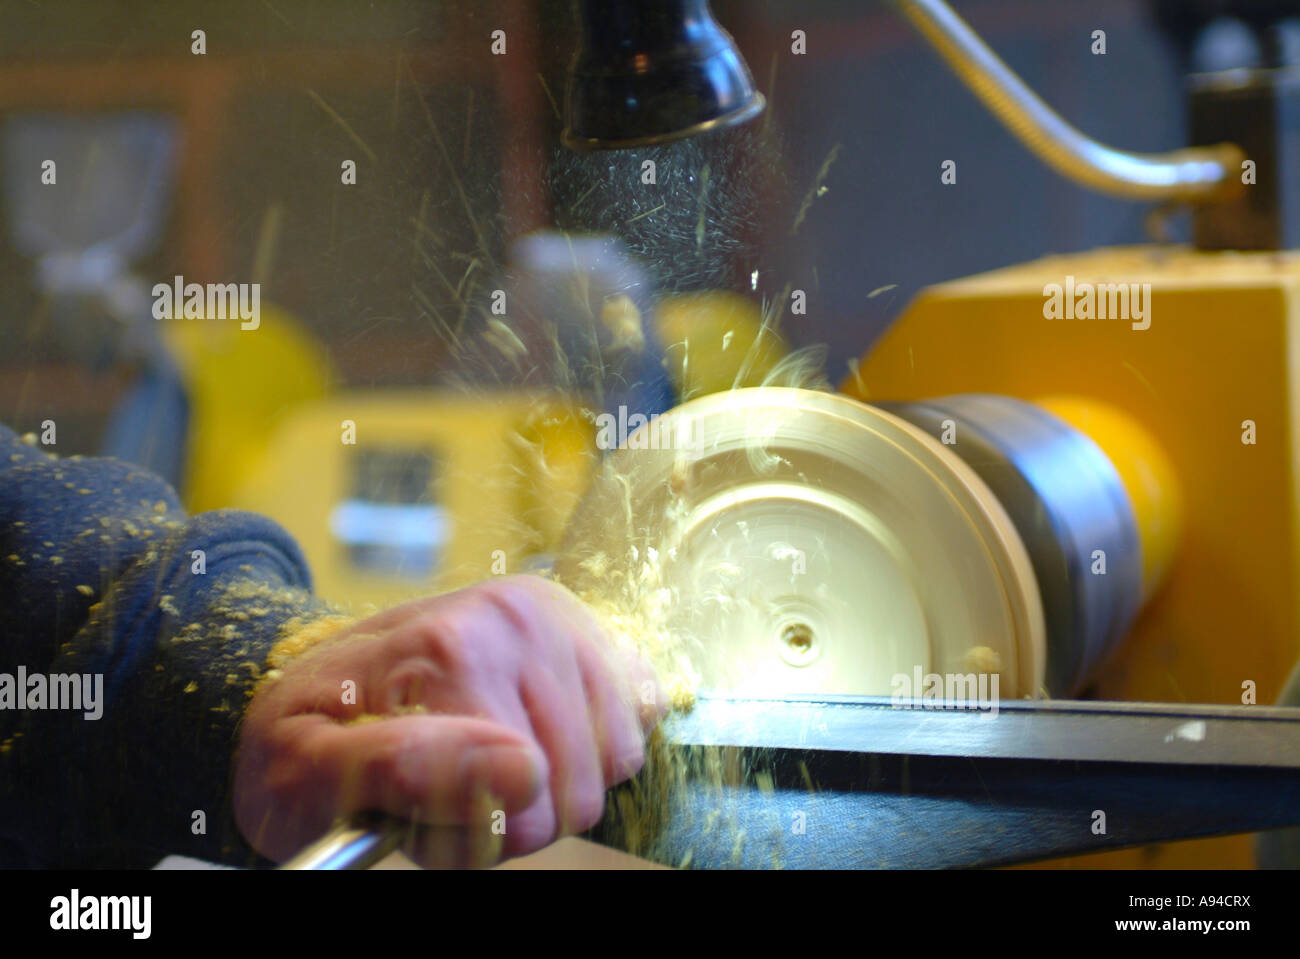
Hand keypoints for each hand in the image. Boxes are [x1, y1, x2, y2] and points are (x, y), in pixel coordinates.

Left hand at [232, 575, 663, 866]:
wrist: (326, 677)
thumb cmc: (306, 733)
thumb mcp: (306, 768)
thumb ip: (399, 769)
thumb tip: (523, 772)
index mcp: (448, 645)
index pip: (521, 806)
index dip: (469, 835)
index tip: (414, 815)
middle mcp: (517, 616)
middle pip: (573, 790)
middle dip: (511, 813)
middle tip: (445, 789)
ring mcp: (563, 617)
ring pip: (613, 762)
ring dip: (552, 783)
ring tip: (481, 758)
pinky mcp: (593, 628)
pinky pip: (641, 715)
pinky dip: (594, 742)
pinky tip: (533, 728)